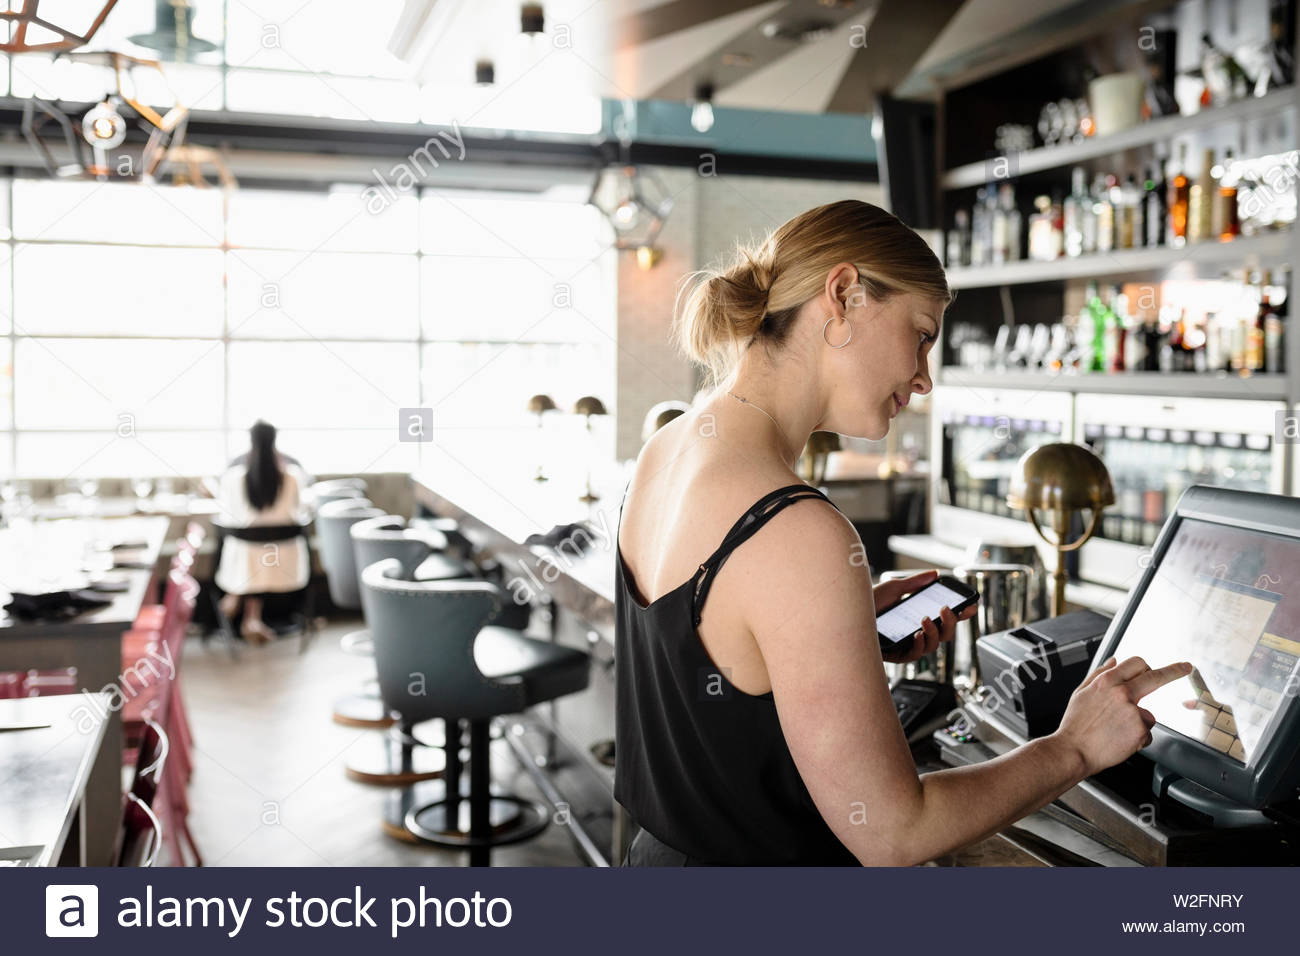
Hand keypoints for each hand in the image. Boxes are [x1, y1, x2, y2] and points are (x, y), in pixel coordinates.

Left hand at [872, 569, 976, 664]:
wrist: (847, 610)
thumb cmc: (868, 602)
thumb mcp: (894, 588)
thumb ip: (915, 583)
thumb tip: (934, 574)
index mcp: (917, 617)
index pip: (944, 618)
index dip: (960, 614)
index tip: (971, 606)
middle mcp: (915, 632)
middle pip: (944, 635)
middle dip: (951, 623)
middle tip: (946, 609)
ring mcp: (906, 644)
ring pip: (933, 646)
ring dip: (934, 633)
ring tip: (925, 619)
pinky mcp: (894, 654)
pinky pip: (914, 655)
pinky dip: (920, 645)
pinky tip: (918, 634)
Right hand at [1052, 655, 1193, 777]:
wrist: (1073, 751)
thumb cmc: (1075, 725)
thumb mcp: (1081, 693)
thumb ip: (1098, 674)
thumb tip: (1114, 661)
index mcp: (1106, 682)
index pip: (1136, 663)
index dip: (1150, 665)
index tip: (1167, 664)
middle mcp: (1121, 693)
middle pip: (1155, 676)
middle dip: (1175, 670)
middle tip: (1185, 668)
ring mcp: (1133, 712)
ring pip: (1148, 714)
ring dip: (1138, 722)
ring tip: (1116, 731)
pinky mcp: (1140, 731)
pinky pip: (1146, 733)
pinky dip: (1136, 739)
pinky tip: (1120, 740)